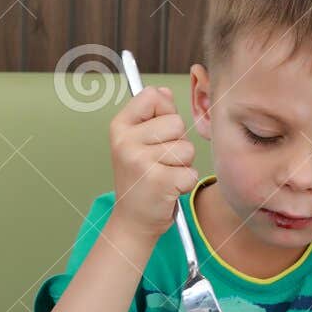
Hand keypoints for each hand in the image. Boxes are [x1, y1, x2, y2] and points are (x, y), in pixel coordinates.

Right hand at [108, 86, 199, 240]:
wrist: (132, 220)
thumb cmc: (140, 180)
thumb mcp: (138, 142)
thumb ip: (154, 115)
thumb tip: (164, 91)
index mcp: (120, 127)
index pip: (153, 96)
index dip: (164, 111)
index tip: (155, 132)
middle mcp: (125, 142)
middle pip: (176, 122)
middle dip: (177, 142)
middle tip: (160, 161)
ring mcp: (140, 161)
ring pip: (186, 148)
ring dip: (182, 164)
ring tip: (164, 175)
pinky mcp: (158, 182)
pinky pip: (190, 172)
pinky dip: (185, 183)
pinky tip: (168, 189)